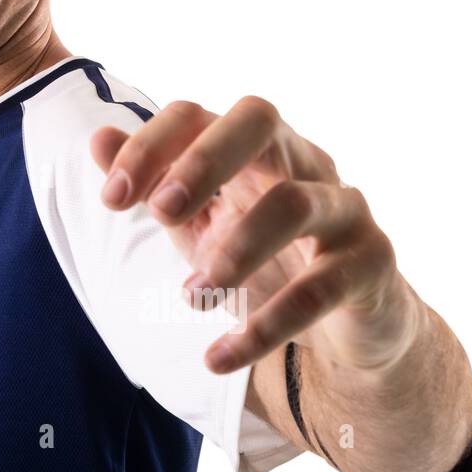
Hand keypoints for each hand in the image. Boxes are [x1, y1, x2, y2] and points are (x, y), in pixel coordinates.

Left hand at [89, 96, 416, 375]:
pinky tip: (218, 357)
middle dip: (202, 161)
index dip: (150, 147)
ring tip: (192, 295)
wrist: (347, 322)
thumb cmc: (262, 256)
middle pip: (259, 120)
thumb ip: (152, 184)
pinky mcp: (373, 263)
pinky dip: (264, 327)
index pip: (196, 114)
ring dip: (233, 251)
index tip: (112, 200)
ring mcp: (344, 207)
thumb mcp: (198, 223)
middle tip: (161, 213)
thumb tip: (98, 140)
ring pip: (295, 203)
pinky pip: (320, 289)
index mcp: (252, 146)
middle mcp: (302, 161)